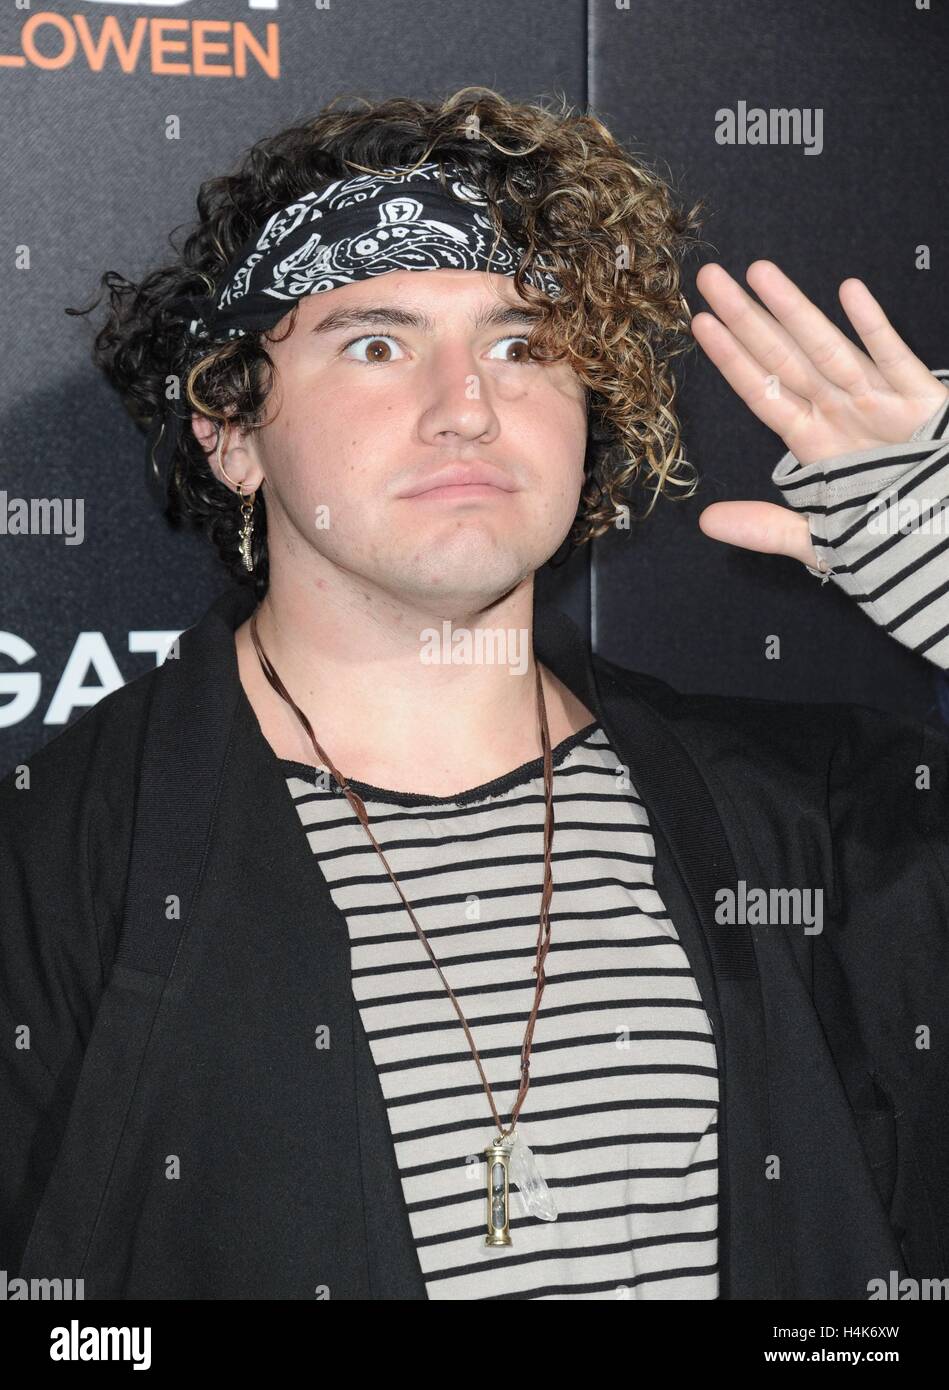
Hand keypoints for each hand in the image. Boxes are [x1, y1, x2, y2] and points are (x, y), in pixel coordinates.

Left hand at [689, 260, 948, 567]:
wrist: (945, 542)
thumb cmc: (887, 535)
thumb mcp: (820, 539)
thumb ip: (766, 529)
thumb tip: (706, 522)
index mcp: (812, 442)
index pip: (762, 392)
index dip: (730, 359)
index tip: (699, 325)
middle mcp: (838, 413)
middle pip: (783, 359)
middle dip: (747, 319)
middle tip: (710, 278)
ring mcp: (877, 402)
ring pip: (828, 349)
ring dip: (794, 311)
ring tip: (760, 274)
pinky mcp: (921, 402)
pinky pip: (894, 360)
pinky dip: (874, 328)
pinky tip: (849, 292)